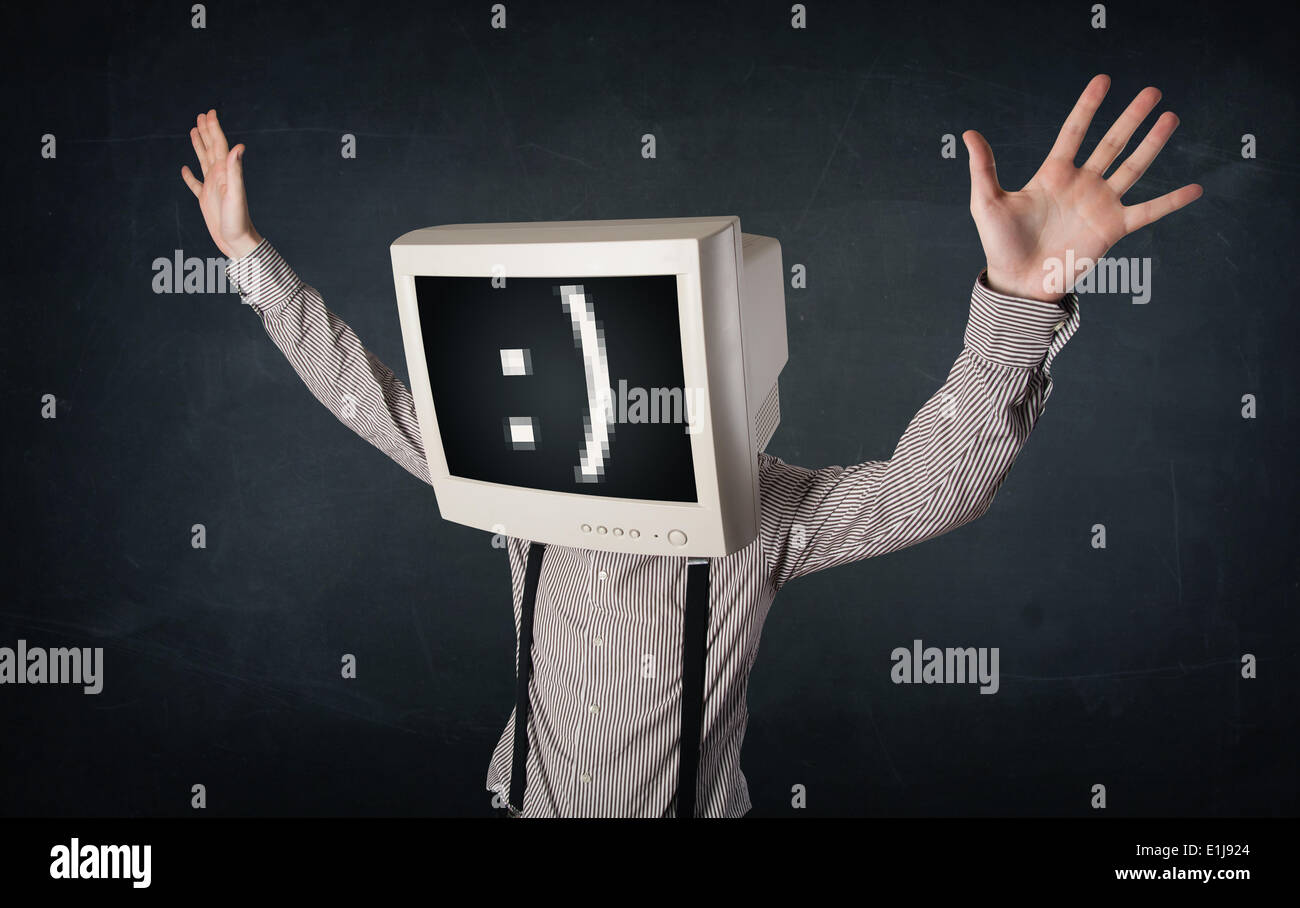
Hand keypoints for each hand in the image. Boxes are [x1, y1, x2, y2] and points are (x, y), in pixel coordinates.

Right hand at [180, 109, 261, 259]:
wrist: (238, 242)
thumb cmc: (238, 220)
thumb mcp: (235, 194)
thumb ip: (235, 170)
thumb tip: (238, 146)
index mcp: (225, 173)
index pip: (219, 145)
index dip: (214, 128)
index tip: (209, 112)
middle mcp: (219, 177)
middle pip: (211, 149)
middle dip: (207, 131)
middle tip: (202, 115)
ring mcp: (212, 188)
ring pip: (203, 161)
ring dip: (199, 146)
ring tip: (194, 131)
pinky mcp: (205, 200)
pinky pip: (195, 184)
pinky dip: (189, 176)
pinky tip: (184, 169)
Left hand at [963, 75, 1201, 302]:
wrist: (1018, 284)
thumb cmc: (1000, 245)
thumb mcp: (986, 203)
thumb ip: (983, 167)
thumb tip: (968, 134)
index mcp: (1053, 174)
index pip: (1074, 132)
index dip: (1088, 107)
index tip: (1104, 80)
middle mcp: (1081, 185)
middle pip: (1111, 143)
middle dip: (1131, 118)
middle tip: (1153, 92)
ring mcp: (1100, 205)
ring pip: (1133, 167)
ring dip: (1152, 144)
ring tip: (1170, 118)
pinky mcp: (1113, 228)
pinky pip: (1148, 211)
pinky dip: (1172, 201)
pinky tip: (1195, 188)